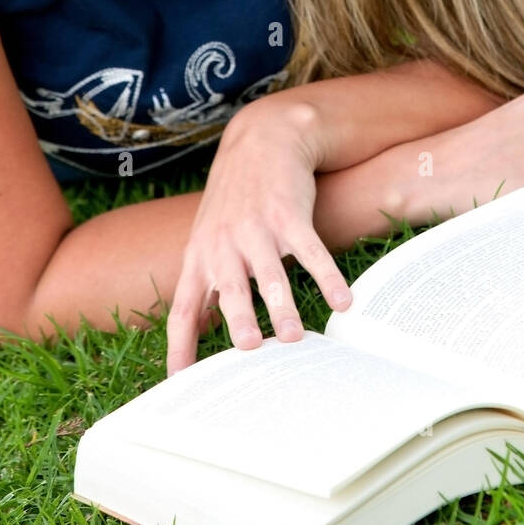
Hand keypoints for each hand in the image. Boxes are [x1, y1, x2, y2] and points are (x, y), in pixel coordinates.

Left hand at [165, 99, 352, 376]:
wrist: (262, 142)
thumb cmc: (235, 201)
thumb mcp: (209, 238)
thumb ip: (206, 281)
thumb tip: (197, 332)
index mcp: (200, 257)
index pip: (184, 310)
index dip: (181, 346)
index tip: (183, 382)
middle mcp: (224, 244)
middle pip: (228, 288)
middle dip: (238, 319)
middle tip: (250, 349)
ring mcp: (257, 228)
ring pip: (270, 273)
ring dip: (282, 306)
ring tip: (296, 336)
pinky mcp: (288, 213)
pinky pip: (310, 250)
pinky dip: (327, 276)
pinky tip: (342, 301)